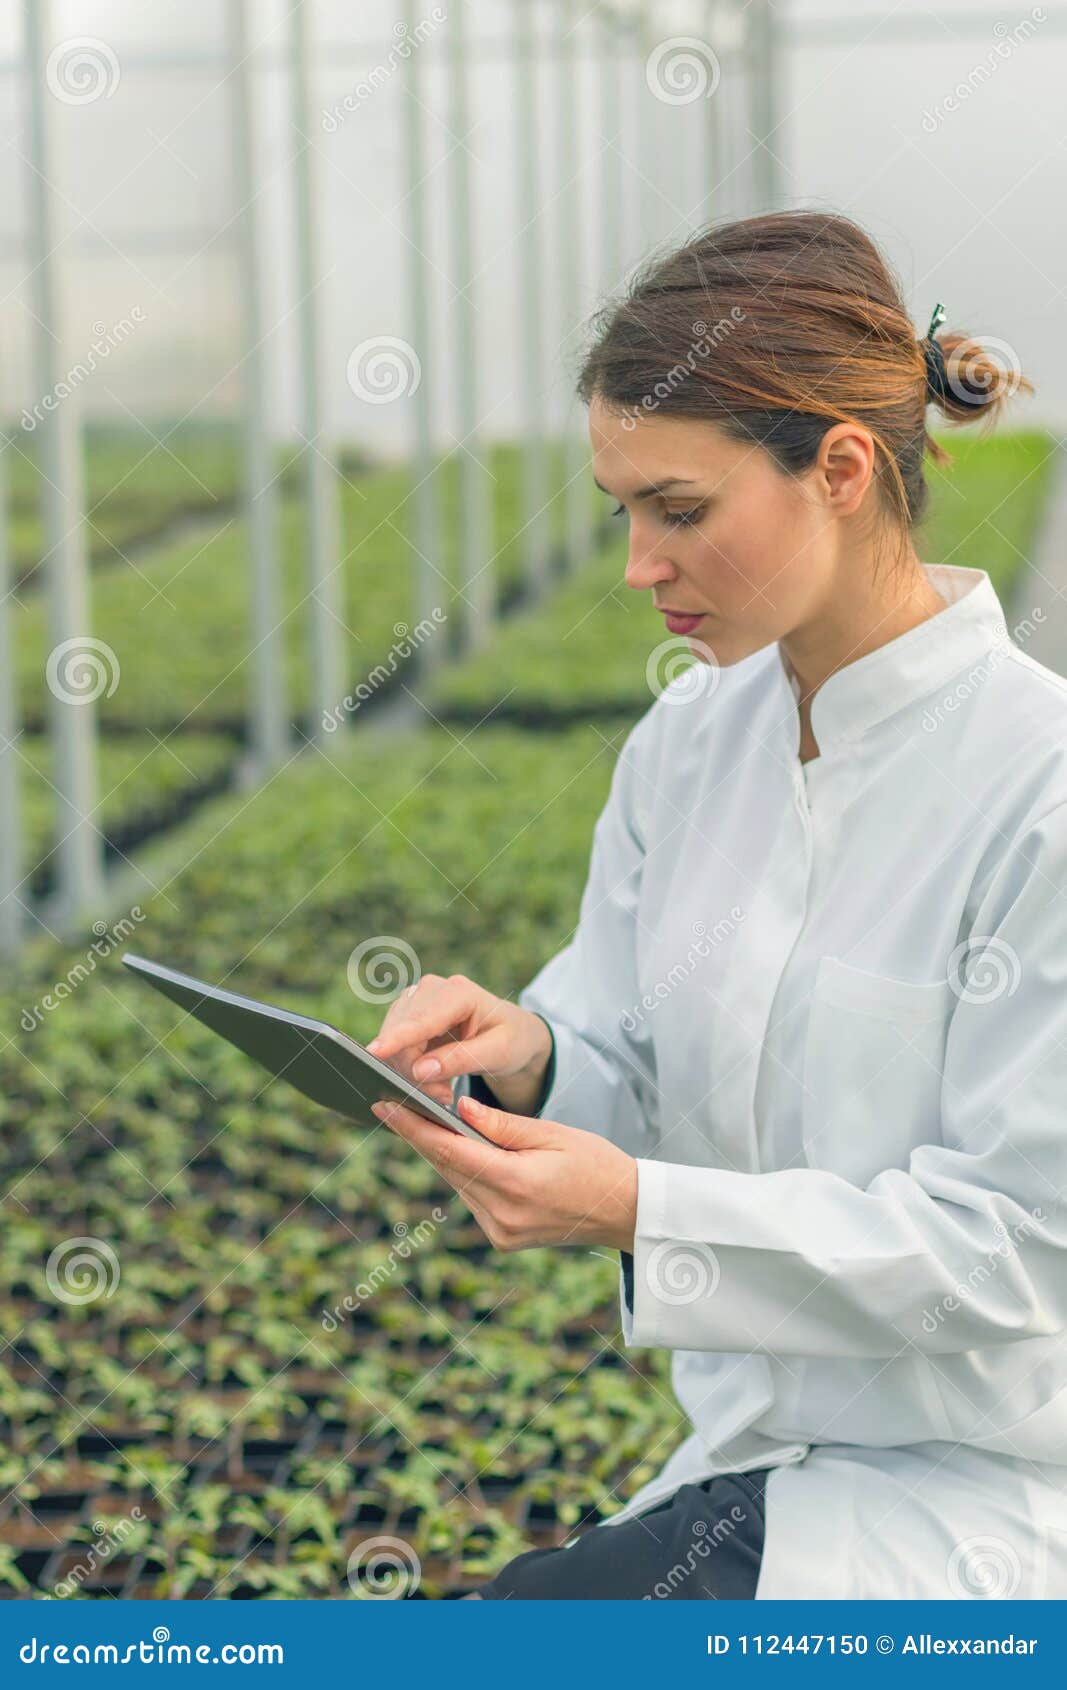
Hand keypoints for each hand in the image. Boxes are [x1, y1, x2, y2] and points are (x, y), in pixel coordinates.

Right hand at [365, 973, 552, 1117]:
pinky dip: (409, 1068)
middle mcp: (432, 988)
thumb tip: (419, 1070)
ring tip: (443, 1090)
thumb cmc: (511, 1040)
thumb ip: (460, 1059)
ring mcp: (416, 999)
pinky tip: (432, 1078)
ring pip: (393, 1041)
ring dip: (412, 1072)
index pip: (422, 1018)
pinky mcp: (407, 1015)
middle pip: (402, 1033)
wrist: (513, 1033)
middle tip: (443, 1097)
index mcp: (460, 992)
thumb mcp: (498, 1053)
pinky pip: (394, 1046)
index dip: (397, 1037)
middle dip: (414, 1070)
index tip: (374, 1053)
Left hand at [369, 1092, 636, 1253]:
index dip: (413, 1127)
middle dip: (418, 1136)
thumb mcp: (554, 1134)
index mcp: (517, 1184)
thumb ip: (502, 1124)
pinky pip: (472, 1197)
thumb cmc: (596, 1164)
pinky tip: (450, 1148)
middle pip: (447, 1168)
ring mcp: (501, 1233)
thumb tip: (457, 1109)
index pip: (451, 1151)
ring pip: (456, 1183)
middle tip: (388, 1104)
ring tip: (412, 1119)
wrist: (625, 1212)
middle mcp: (502, 1216)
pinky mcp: (503, 1239)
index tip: (383, 1106)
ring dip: (438, 1153)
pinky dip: (461, 1172)